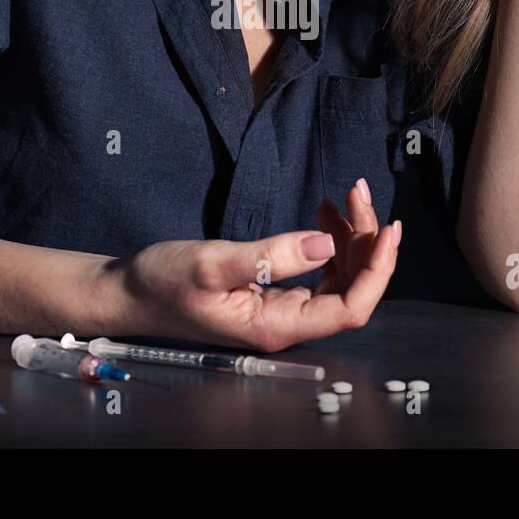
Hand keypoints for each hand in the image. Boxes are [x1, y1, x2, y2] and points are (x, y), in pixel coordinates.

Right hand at [111, 180, 400, 351]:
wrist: (129, 293)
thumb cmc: (162, 283)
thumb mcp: (213, 263)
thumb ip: (272, 255)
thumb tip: (326, 244)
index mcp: (277, 326)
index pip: (351, 307)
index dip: (378, 270)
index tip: (388, 228)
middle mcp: (287, 324)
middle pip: (352, 288)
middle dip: (366, 241)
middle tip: (360, 192)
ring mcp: (283, 310)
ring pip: (339, 277)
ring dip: (350, 238)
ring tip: (345, 197)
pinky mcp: (275, 294)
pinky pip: (319, 272)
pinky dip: (330, 242)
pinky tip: (323, 217)